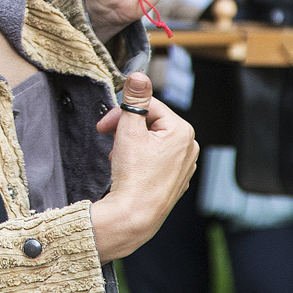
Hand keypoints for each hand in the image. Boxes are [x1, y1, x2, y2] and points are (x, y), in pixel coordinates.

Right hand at [88, 73, 198, 261]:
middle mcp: (189, 147)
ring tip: (119, 159)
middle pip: (151, 124)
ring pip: (152, 142)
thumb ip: (134, 101)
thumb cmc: (133, 176)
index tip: (104, 125)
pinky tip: (129, 171)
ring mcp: (184, 167)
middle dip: (127, 130)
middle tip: (110, 141)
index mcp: (182, 131)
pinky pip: (156, 160)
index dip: (123, 113)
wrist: (134, 216)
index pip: (148, 107)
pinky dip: (141, 160)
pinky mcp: (175, 181)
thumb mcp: (129, 131)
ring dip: (132, 145)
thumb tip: (138, 76)